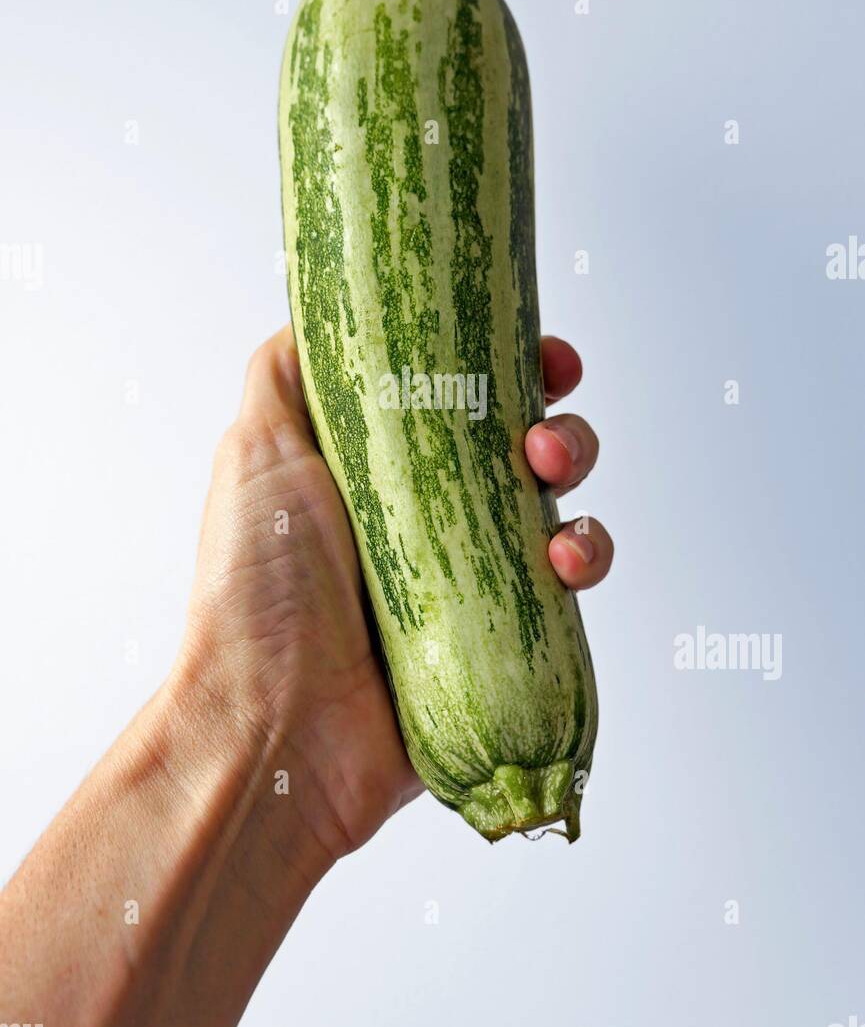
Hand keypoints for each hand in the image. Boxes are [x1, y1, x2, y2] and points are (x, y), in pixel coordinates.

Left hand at [179, 327, 613, 864]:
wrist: (273, 725)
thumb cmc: (254, 589)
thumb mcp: (256, 447)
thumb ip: (291, 368)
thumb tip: (329, 301)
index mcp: (380, 466)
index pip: (462, 394)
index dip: (508, 365)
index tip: (537, 349)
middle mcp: (429, 515)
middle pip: (521, 441)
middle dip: (552, 421)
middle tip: (539, 435)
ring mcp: (471, 578)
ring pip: (558, 504)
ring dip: (576, 478)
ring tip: (550, 484)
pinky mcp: (505, 637)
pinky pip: (570, 586)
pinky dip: (585, 558)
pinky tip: (564, 564)